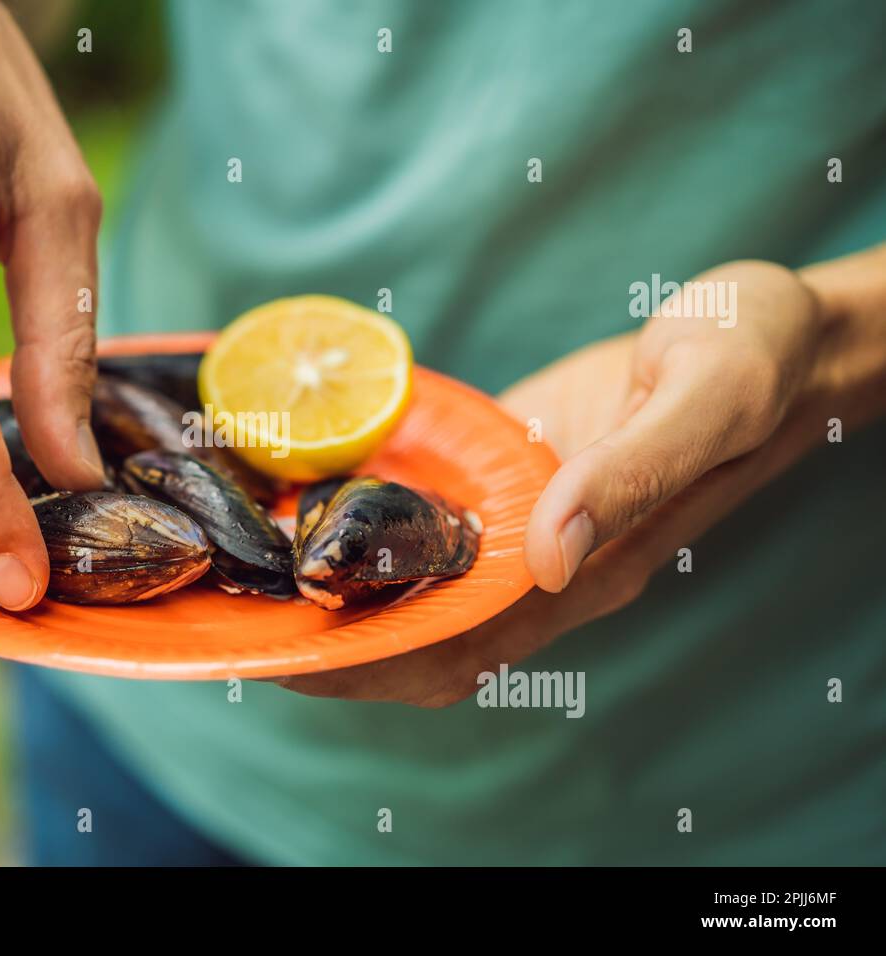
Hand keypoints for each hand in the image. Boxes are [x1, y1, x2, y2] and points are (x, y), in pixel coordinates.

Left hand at [280, 259, 880, 704]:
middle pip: (423, 640)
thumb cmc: (749, 356)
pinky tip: (307, 510)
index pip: (458, 644)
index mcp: (588, 566)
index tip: (279, 655)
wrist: (771, 334)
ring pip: (420, 597)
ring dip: (338, 600)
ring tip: (249, 581)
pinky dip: (368, 538)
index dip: (367, 662)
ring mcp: (526, 531)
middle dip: (329, 645)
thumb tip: (546, 556)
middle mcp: (546, 567)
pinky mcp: (513, 486)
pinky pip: (432, 535)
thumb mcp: (702, 395)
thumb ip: (629, 472)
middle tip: (234, 618)